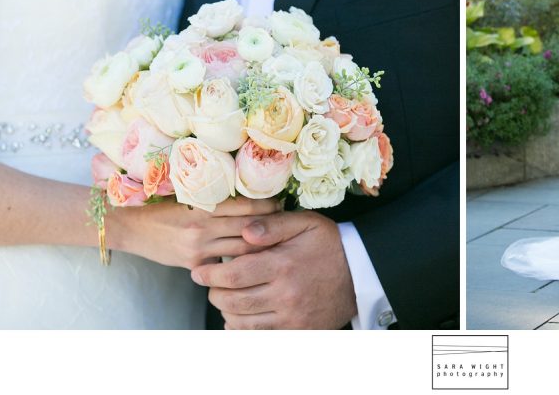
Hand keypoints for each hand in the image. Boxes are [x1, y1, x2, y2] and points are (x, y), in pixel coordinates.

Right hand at [112, 196, 281, 269]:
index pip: (246, 206)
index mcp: (203, 205)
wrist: (130, 226)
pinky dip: (241, 261)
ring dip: (261, 245)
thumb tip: (250, 193)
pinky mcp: (195, 265)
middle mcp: (202, 228)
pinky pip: (225, 264)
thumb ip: (215, 197)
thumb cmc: (162, 204)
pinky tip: (255, 258)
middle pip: (249, 229)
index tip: (281, 201)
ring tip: (278, 239)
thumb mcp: (188, 194)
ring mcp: (199, 249)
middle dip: (271, 226)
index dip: (268, 205)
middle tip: (287, 221)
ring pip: (241, 249)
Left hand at [191, 210, 357, 328]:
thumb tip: (243, 231)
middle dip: (214, 292)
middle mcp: (285, 294)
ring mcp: (291, 316)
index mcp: (283, 264)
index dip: (210, 274)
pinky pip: (260, 336)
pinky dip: (242, 328)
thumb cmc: (329, 243)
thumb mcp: (305, 223)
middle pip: (232, 301)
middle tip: (209, 282)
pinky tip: (239, 316)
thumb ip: (273, 225)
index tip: (198, 271)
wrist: (360, 272)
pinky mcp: (297, 330)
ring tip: (222, 297)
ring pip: (242, 322)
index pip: (233, 274)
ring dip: (225, 310)